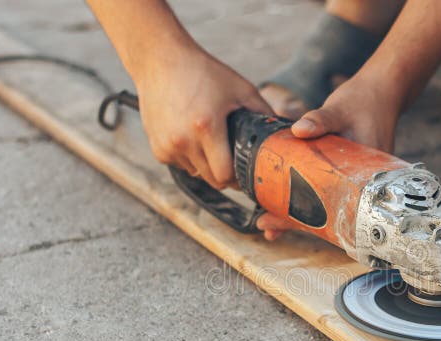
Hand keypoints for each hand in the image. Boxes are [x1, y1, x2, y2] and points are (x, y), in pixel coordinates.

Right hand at [134, 42, 272, 188]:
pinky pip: (181, 165)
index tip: (247, 173)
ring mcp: (167, 146)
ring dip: (207, 166)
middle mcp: (183, 141)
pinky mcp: (157, 148)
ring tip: (212, 142)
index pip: (225, 175)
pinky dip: (190, 158)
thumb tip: (283, 134)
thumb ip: (264, 113)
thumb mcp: (240, 89)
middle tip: (236, 162)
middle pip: (212, 180)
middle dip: (227, 175)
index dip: (239, 178)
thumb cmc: (203, 72)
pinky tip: (193, 136)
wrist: (160, 60)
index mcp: (205, 127)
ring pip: (197, 174)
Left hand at [255, 75, 403, 240]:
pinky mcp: (344, 175)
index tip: (283, 225)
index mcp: (368, 177)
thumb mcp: (340, 108)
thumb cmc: (365, 101)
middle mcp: (363, 186)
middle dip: (298, 224)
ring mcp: (353, 182)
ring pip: (326, 206)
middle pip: (329, 214)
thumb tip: (298, 129)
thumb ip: (320, 119)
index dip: (310, 222)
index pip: (338, 208)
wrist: (380, 93)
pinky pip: (325, 192)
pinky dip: (306, 198)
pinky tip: (282, 203)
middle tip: (267, 229)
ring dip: (299, 216)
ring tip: (269, 225)